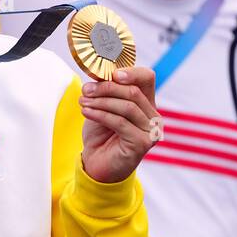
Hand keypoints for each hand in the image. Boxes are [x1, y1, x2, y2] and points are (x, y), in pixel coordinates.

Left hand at [77, 66, 159, 184]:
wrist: (96, 164)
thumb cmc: (101, 135)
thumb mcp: (101, 107)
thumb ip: (105, 91)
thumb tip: (98, 74)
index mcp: (146, 103)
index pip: (146, 78)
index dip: (130, 72)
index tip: (110, 73)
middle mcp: (153, 116)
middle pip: (133, 91)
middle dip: (106, 88)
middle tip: (86, 90)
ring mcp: (150, 131)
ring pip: (127, 106)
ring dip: (101, 102)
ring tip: (83, 102)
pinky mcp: (142, 143)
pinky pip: (120, 122)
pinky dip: (100, 115)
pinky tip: (86, 112)